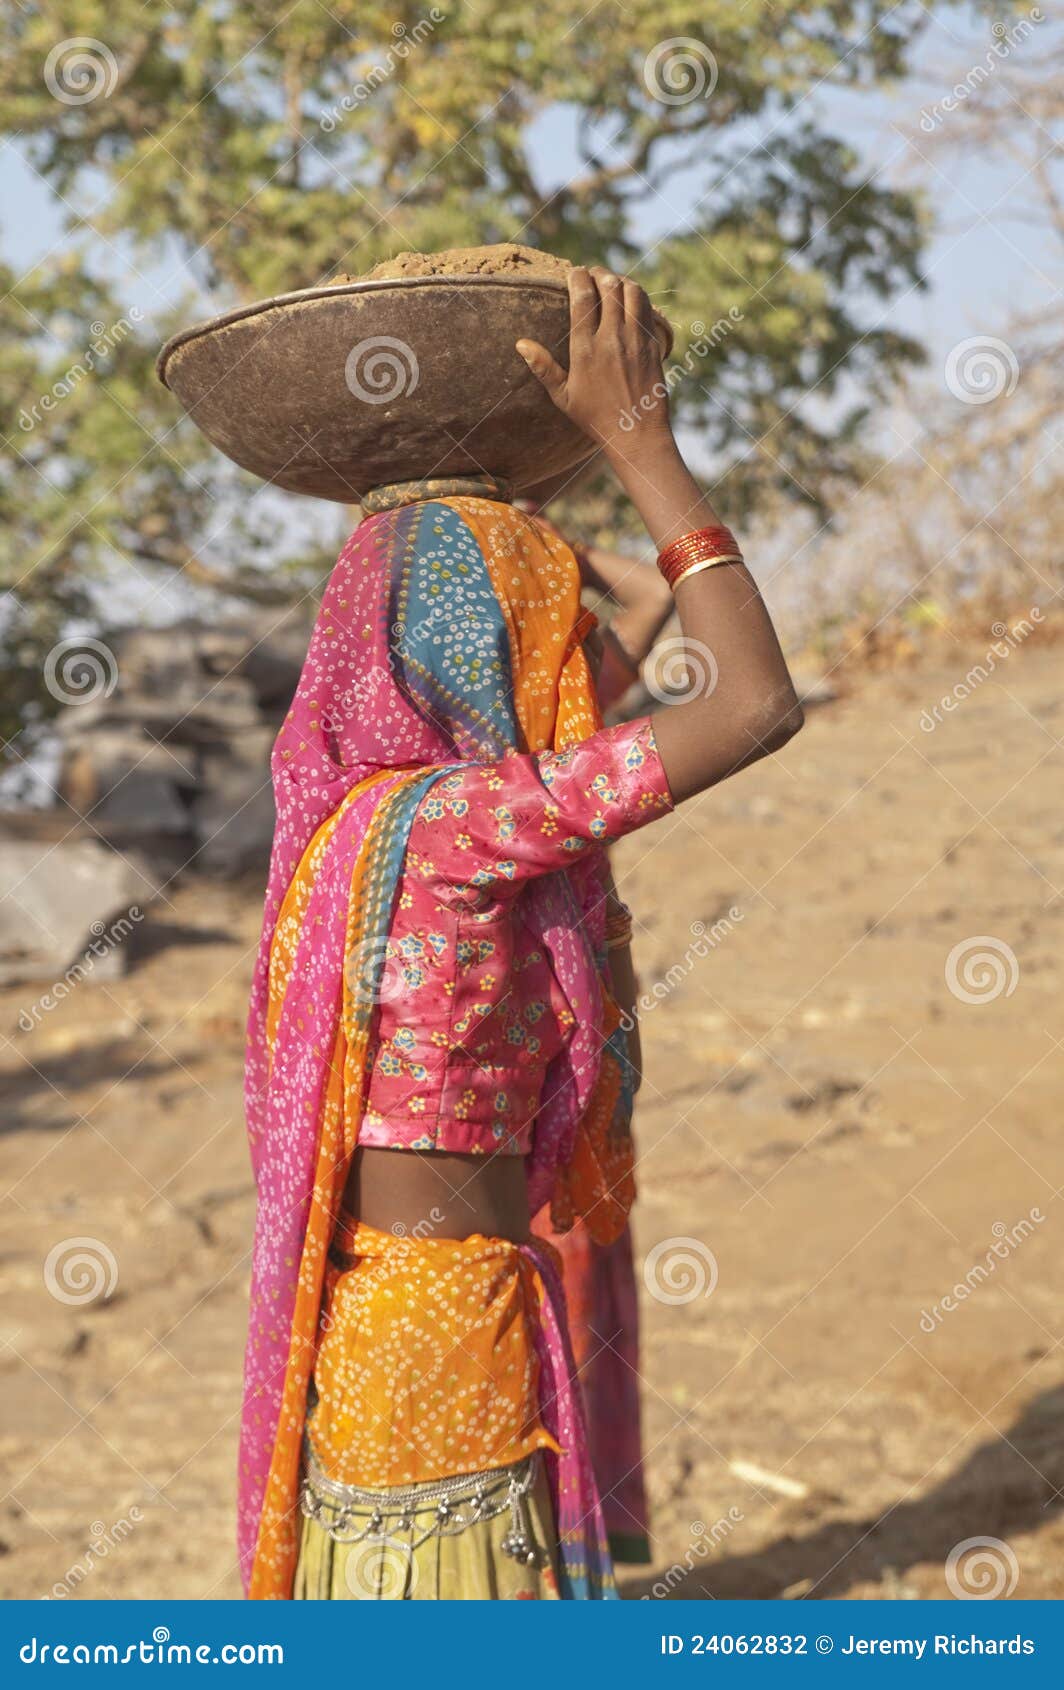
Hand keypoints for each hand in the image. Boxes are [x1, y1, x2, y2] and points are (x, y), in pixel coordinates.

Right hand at [516, 267, 670, 455]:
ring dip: (621, 281)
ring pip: (632, 291)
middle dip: (599, 274)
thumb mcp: (563, 397)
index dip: (577, 277)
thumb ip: (543, 367)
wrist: (636, 434)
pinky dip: (638, 296)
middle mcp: (612, 339)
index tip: (573, 272)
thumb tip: (520, 344)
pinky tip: (630, 299)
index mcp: (585, 350)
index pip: (582, 298)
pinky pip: (647, 308)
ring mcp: (635, 340)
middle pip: (609, 286)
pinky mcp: (653, 345)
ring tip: (612, 283)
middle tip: (592, 275)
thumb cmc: (595, 419)